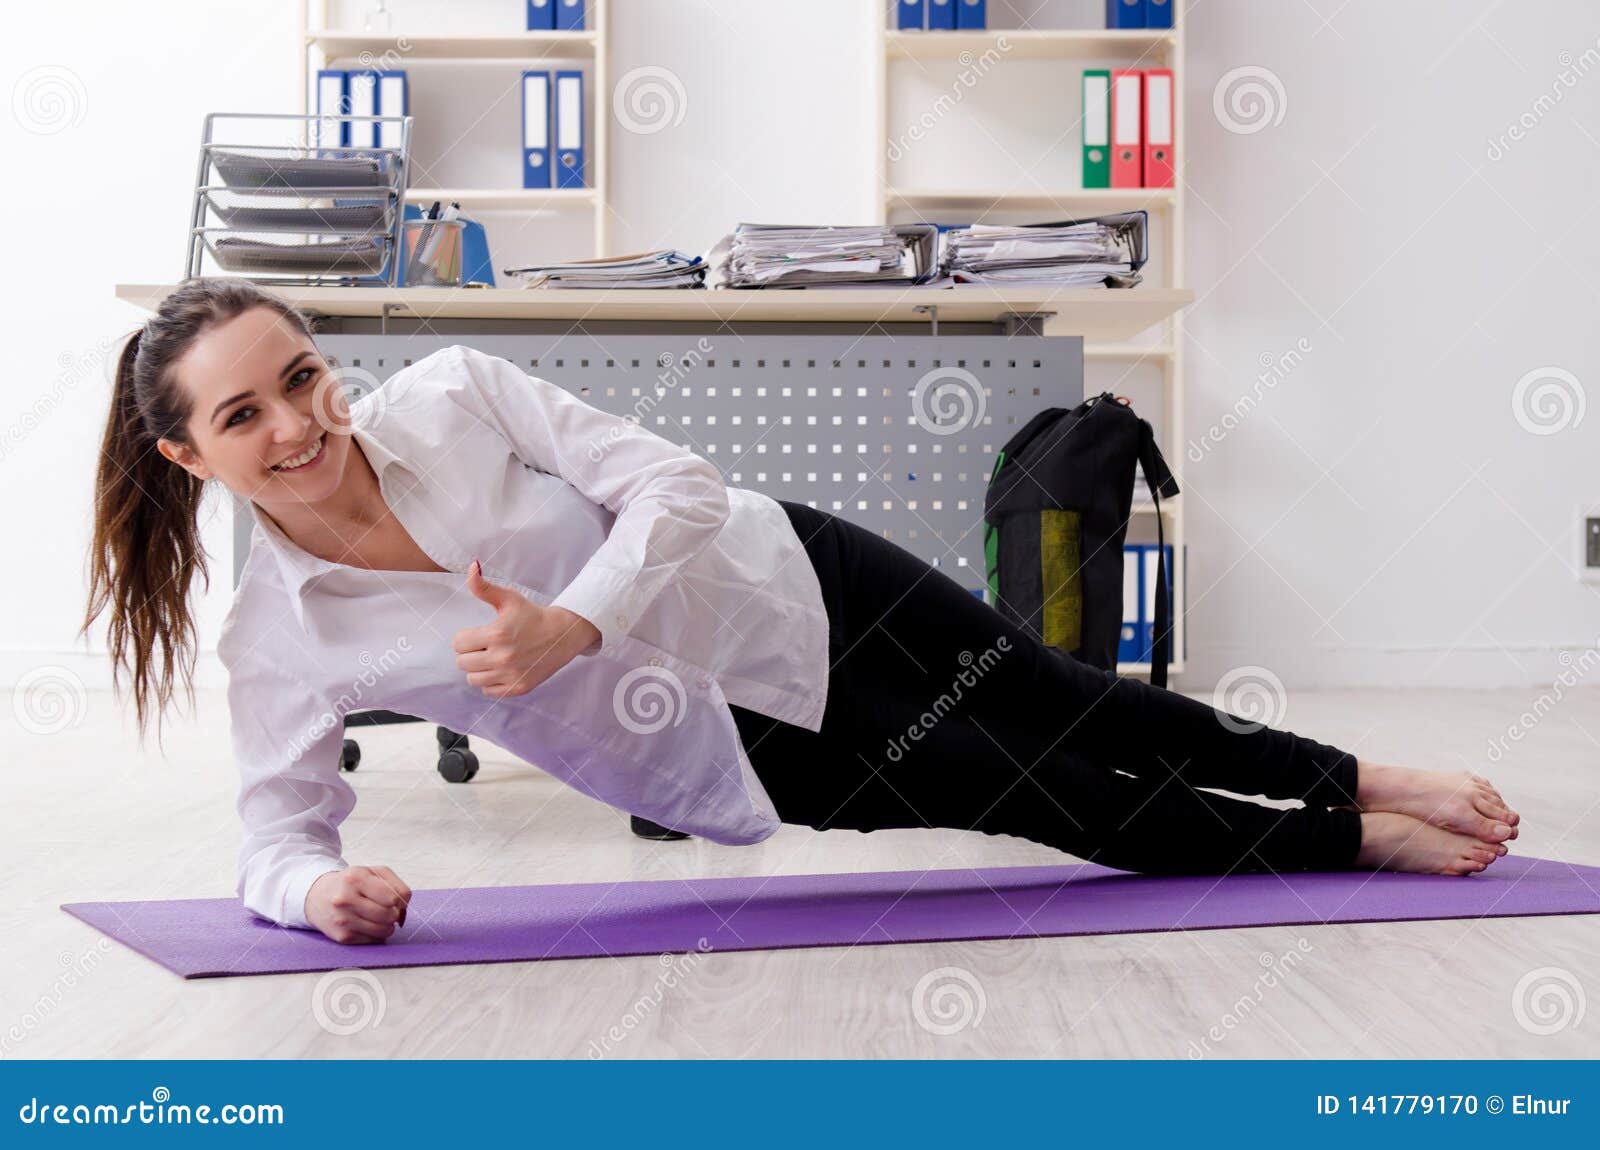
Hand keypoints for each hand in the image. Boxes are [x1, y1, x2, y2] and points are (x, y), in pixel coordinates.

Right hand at [305, 865, 410, 943]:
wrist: (319, 896)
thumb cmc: (353, 883)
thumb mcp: (374, 873)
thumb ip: (396, 885)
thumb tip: (404, 907)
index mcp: (356, 878)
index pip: (392, 897)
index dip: (400, 900)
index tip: (395, 899)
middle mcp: (346, 899)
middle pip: (389, 915)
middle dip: (394, 913)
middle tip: (387, 909)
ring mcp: (342, 919)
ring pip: (384, 931)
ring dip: (387, 925)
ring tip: (378, 916)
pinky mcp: (342, 936)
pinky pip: (373, 940)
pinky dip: (376, 934)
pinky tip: (367, 923)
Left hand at [453, 559, 600, 697]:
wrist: (562, 634)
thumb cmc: (532, 615)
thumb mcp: (509, 598)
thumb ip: (484, 586)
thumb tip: (471, 566)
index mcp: (496, 633)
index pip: (458, 644)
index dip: (466, 638)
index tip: (479, 635)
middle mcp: (502, 656)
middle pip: (462, 663)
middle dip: (471, 653)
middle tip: (487, 646)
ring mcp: (511, 674)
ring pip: (473, 679)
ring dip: (479, 669)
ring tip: (493, 658)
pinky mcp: (518, 687)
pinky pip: (488, 690)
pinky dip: (491, 682)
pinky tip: (502, 669)